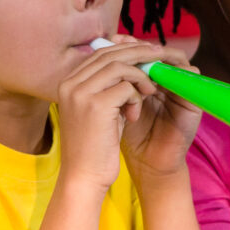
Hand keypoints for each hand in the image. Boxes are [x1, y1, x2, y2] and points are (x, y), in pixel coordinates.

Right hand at [54, 37, 163, 193]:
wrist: (84, 178)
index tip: (146, 54)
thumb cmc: (94, 148)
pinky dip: (137, 97)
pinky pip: (126, 87)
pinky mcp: (96, 105)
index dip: (125, 51)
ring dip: (141, 76)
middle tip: (161, 57)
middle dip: (139, 53)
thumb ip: (107, 89)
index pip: (99, 54)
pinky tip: (134, 115)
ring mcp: (81, 93)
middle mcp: (71, 84)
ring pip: (120, 66)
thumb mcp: (98, 112)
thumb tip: (131, 67)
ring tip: (149, 92)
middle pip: (110, 54)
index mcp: (68, 84)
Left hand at [114, 40, 203, 185]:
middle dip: (141, 45)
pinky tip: (156, 70)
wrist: (147, 163)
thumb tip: (95, 48)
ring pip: (176, 59)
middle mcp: (166, 82)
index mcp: (149, 80)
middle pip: (158, 51)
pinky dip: (175, 69)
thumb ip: (111, 80)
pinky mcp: (194, 100)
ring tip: (139, 54)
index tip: (112, 39)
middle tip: (126, 42)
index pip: (142, 52)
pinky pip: (191, 76)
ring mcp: (182, 89)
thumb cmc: (128, 135)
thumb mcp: (114, 104)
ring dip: (158, 54)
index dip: (129, 43)